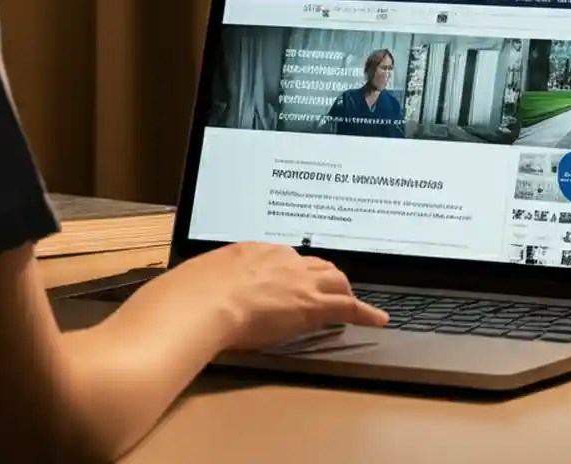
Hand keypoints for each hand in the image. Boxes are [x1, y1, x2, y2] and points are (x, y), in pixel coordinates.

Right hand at [166, 242, 387, 350]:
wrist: (203, 302)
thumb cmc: (192, 295)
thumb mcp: (201, 277)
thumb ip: (210, 280)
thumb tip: (199, 290)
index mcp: (254, 250)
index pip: (284, 258)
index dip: (293, 271)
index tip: (291, 280)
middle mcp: (282, 259)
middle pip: (315, 264)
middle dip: (324, 276)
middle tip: (327, 290)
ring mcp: (299, 281)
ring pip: (334, 280)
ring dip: (343, 291)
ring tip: (350, 303)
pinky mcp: (312, 305)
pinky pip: (348, 307)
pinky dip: (366, 313)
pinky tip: (378, 320)